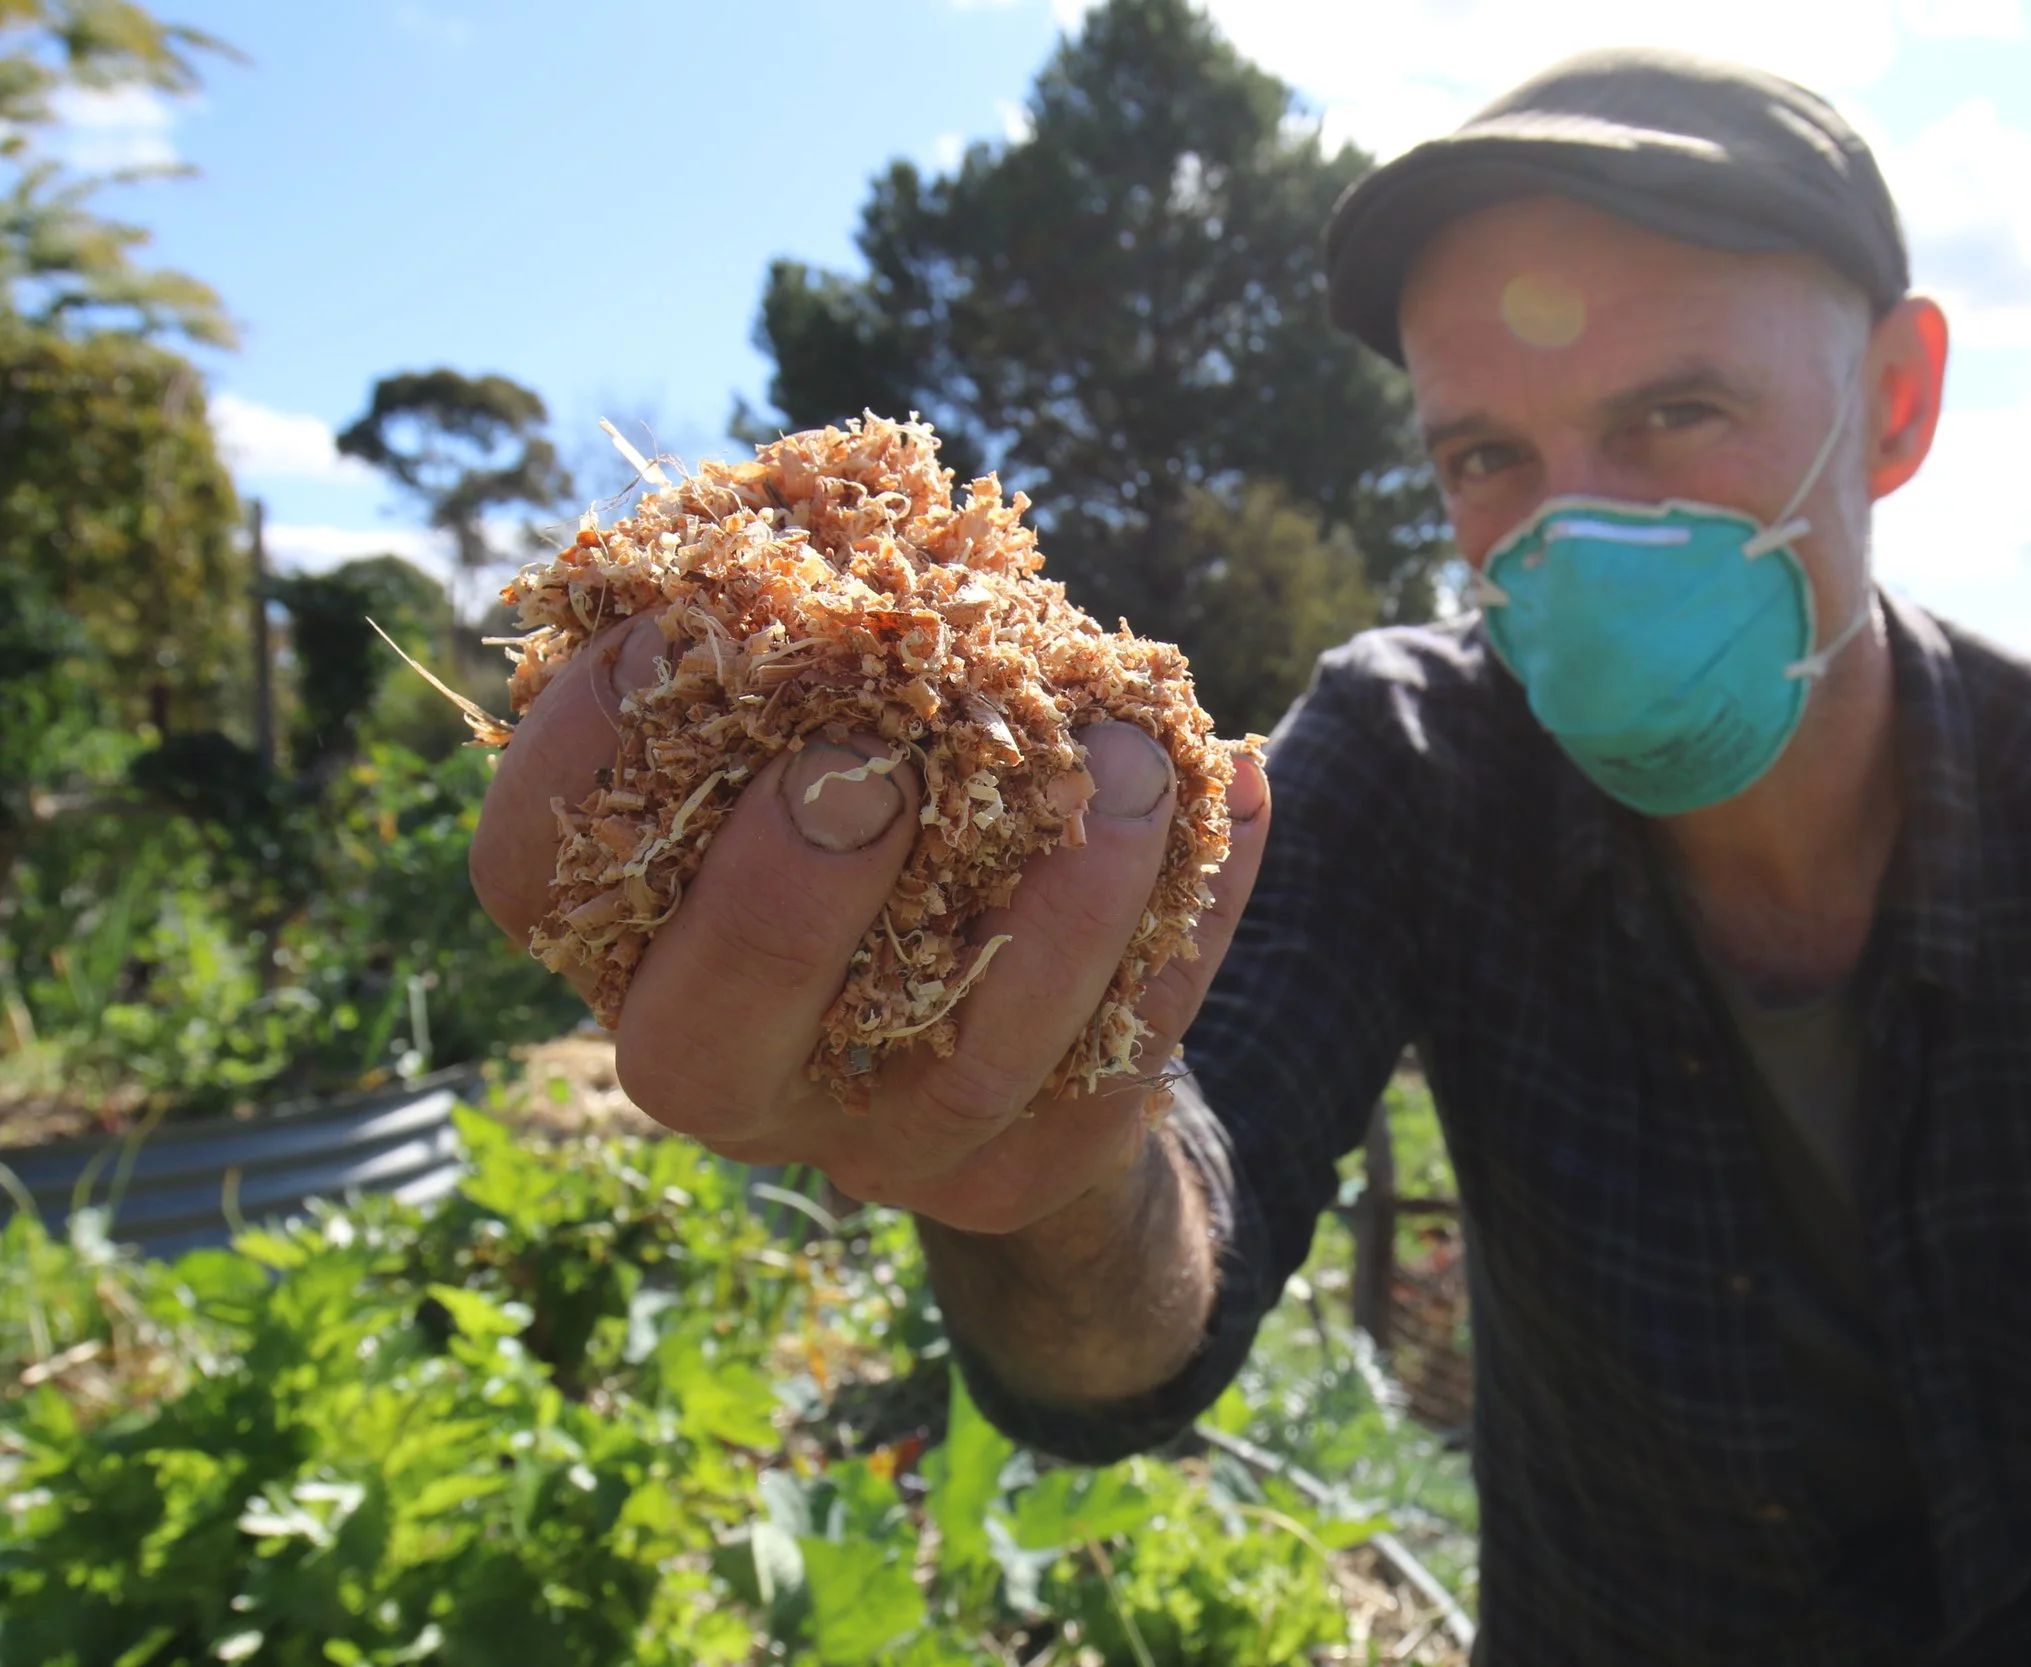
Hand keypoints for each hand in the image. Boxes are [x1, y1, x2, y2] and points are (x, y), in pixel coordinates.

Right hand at [469, 610, 1270, 1234]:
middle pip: (702, 1043)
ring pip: (959, 1068)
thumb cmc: (883, 815)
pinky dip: (1188, 923)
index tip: (666, 635)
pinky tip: (1230, 792)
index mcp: (631, 948)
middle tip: (867, 757)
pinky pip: (1113, 1069)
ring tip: (1126, 751)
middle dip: (780, 896)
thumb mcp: (810, 725)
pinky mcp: (1020, 1172)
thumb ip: (798, 655)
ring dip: (1056, 902)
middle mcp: (729, 1071)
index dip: (573, 765)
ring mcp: (876, 1148)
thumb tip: (844, 504)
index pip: (533, 883)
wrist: (1009, 1020)